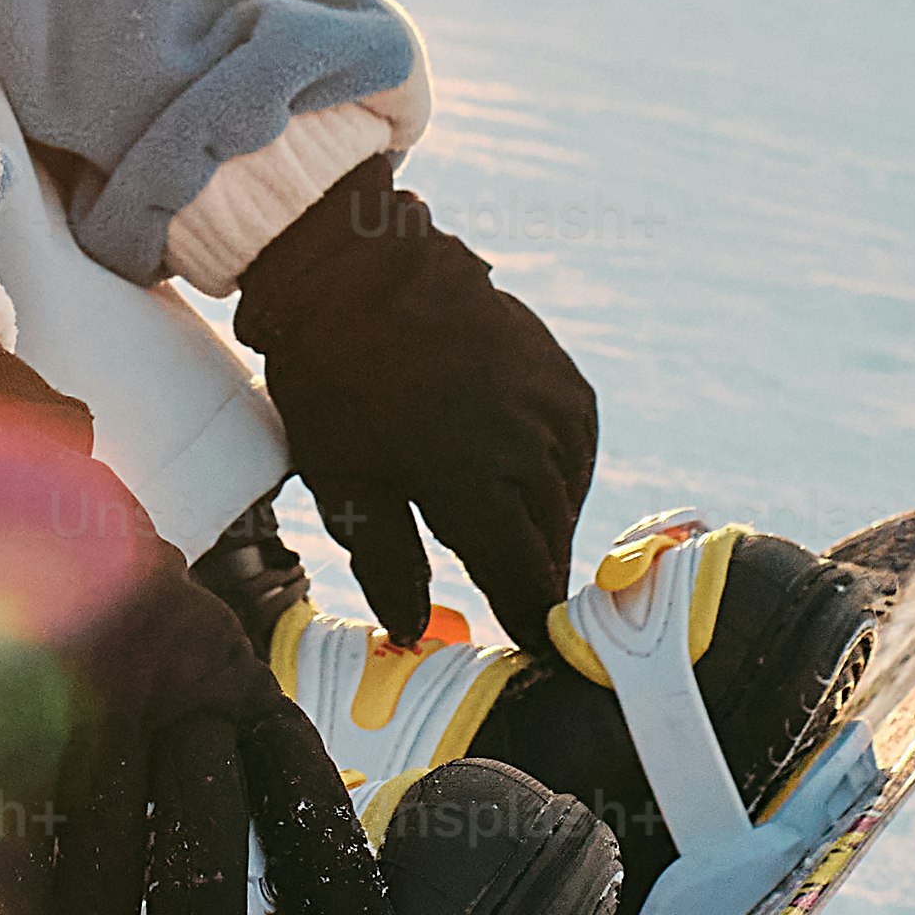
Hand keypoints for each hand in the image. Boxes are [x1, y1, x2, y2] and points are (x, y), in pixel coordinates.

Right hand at [0, 324, 398, 914]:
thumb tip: (253, 864)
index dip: (333, 867)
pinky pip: (15, 800)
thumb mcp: (178, 646)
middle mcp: (173, 683)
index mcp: (227, 674)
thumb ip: (208, 735)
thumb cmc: (98, 598)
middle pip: (203, 823)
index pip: (296, 780)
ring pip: (104, 828)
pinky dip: (20, 871)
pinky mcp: (5, 693)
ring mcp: (85, 688)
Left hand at [230, 174, 601, 647]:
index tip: (532, 643)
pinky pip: (578, 438)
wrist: (355, 271)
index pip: (521, 578)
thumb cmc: (336, 379)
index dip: (526, 616)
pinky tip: (540, 479)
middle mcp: (527, 448)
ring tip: (525, 544)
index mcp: (475, 486)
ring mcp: (548, 403)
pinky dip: (564, 469)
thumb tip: (413, 628)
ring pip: (568, 490)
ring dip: (550, 523)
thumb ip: (387, 561)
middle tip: (522, 599)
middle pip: (548, 538)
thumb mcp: (345, 482)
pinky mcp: (556, 368)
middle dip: (534, 573)